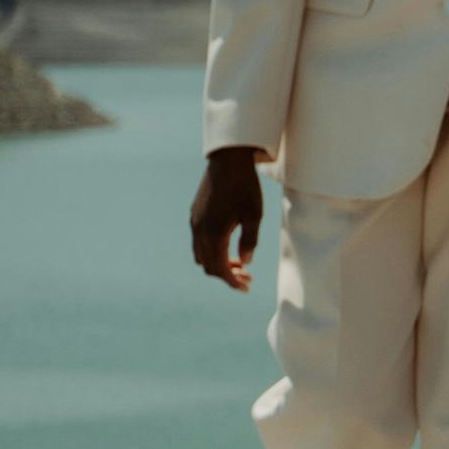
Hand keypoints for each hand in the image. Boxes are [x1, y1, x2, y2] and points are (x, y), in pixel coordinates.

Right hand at [191, 146, 264, 288]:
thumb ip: (249, 241)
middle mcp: (200, 231)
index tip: (246, 288)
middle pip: (209, 266)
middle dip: (227, 275)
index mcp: (214, 234)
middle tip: (247, 276)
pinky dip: (211, 250)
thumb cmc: (245, 186)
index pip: (220, 269)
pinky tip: (227, 246)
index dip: (232, 282)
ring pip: (201, 255)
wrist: (228, 161)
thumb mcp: (254, 215)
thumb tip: (246, 262)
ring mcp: (195, 222)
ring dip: (218, 263)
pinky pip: (198, 242)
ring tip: (238, 263)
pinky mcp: (194, 214)